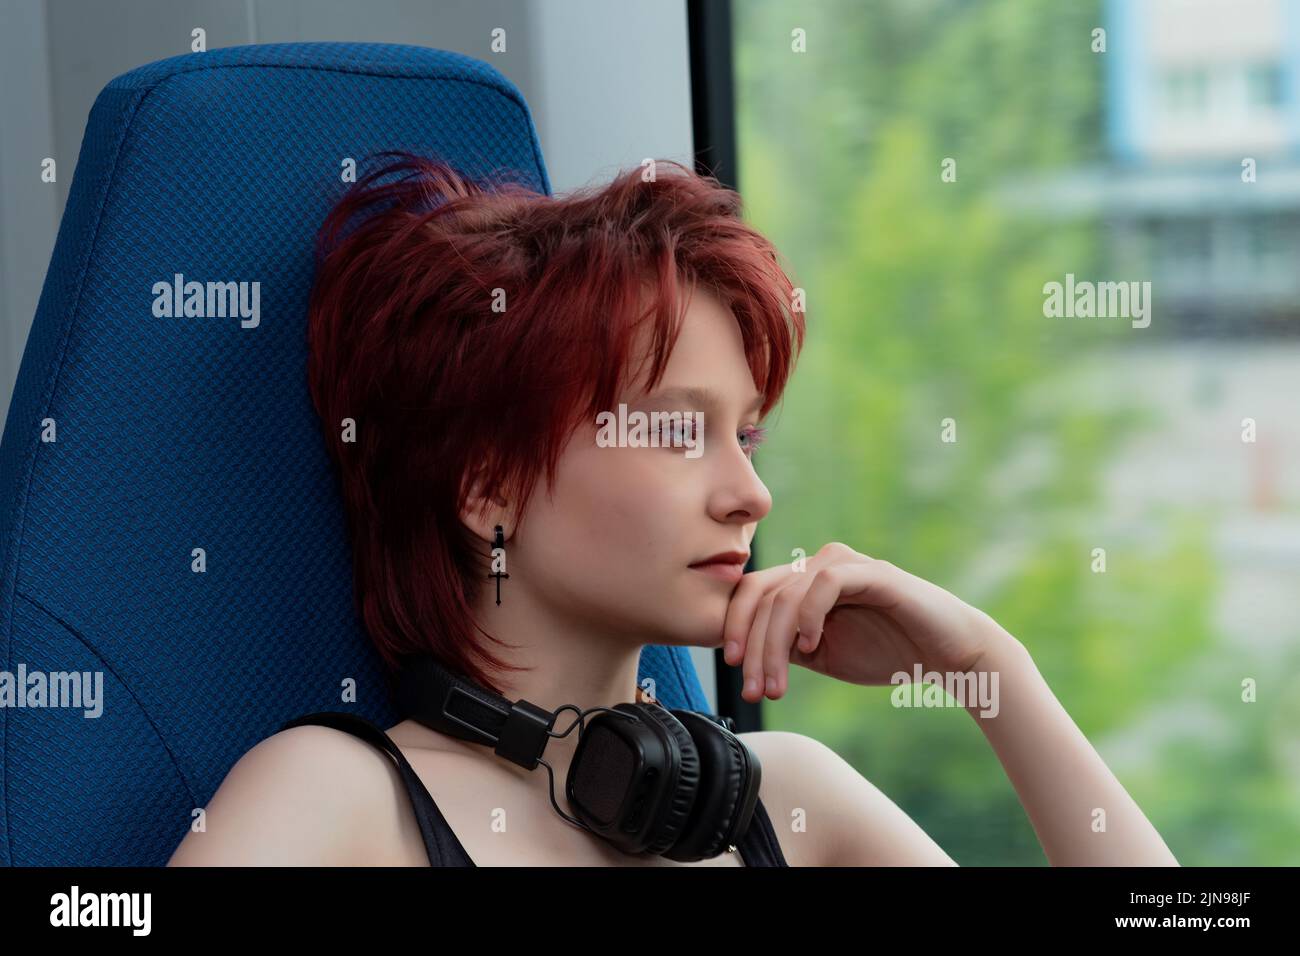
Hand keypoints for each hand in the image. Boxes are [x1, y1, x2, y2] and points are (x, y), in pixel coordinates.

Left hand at [721, 542, 1007, 701]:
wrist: (947, 654)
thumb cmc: (887, 651)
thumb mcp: (824, 655)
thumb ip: (786, 646)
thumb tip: (743, 654)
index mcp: (805, 582)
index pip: (754, 594)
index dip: (735, 629)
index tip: (734, 670)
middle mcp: (819, 564)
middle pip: (763, 594)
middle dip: (752, 647)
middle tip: (753, 691)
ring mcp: (845, 564)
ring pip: (787, 593)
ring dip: (774, 644)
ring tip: (778, 685)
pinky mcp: (870, 571)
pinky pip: (825, 582)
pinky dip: (809, 615)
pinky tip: (811, 647)